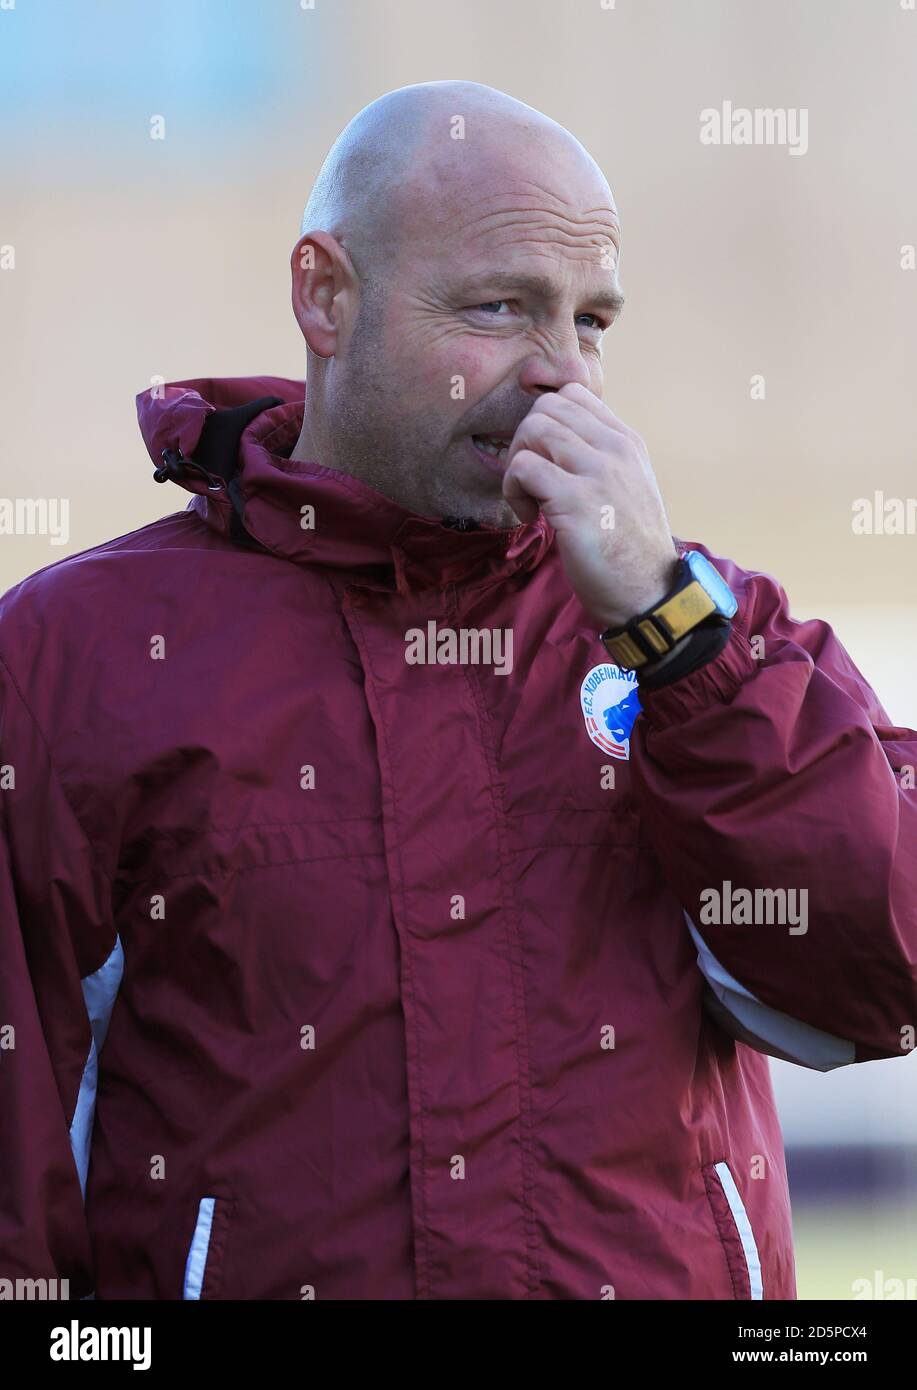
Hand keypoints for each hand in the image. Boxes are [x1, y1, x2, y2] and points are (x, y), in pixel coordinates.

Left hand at [502, 383, 678, 629]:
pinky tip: (529, 516)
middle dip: (524, 441)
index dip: (545, 423)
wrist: (648, 593)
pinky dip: (513, 490)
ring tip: (529, 499)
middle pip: (546, 407)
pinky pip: (523, 467)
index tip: (546, 460)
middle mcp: (615, 449)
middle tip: (530, 481)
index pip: (572, 395)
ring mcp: (597, 473)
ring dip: (516, 465)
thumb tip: (556, 443)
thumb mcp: (628, 487)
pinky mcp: (575, 501)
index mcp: (626, 442)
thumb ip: (600, 458)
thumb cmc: (629, 548)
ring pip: (532, 430)